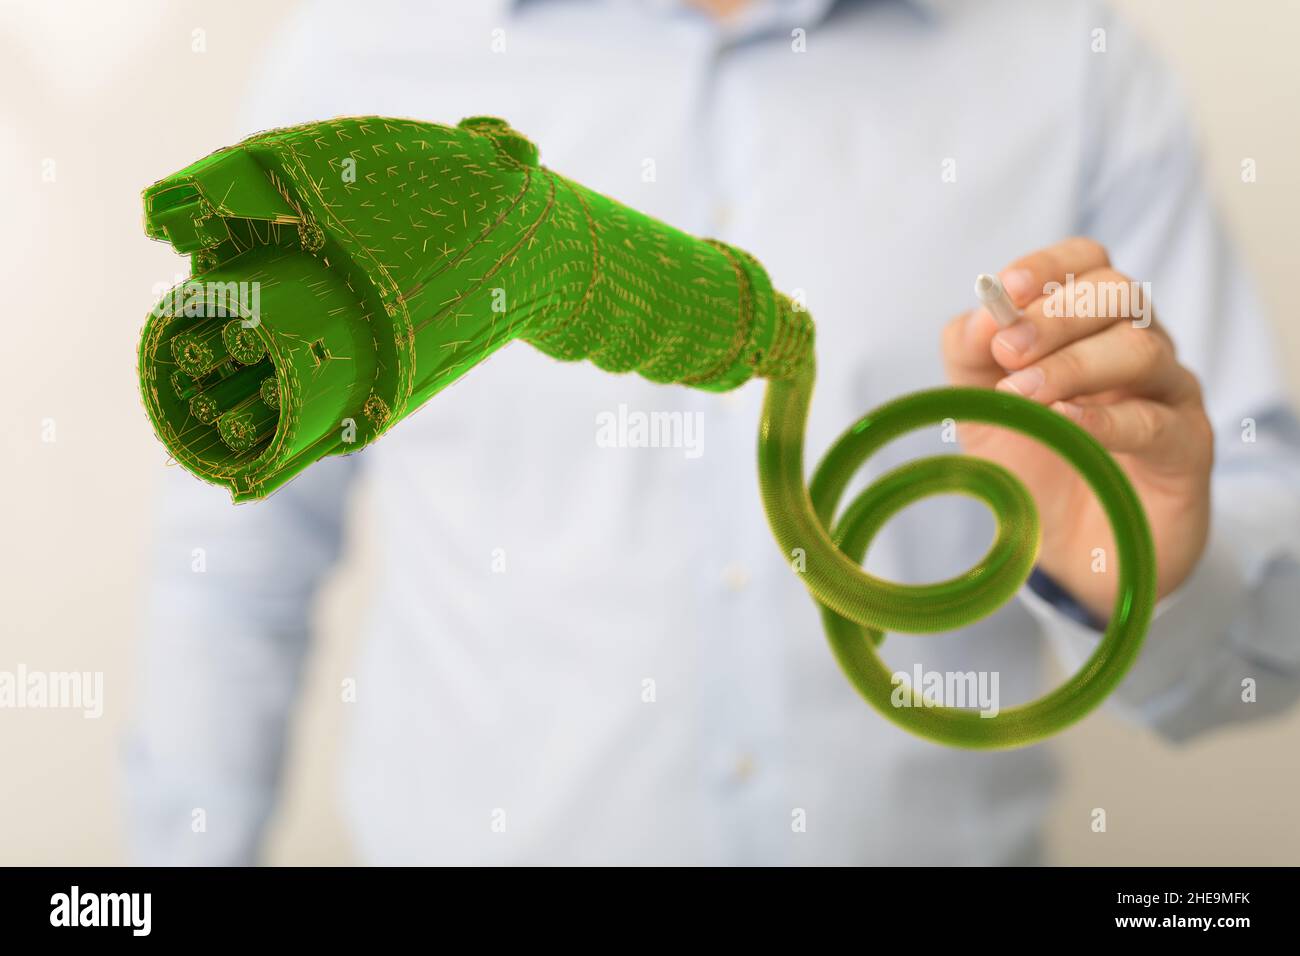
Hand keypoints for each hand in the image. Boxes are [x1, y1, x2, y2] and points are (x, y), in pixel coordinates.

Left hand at [941, 237, 1213, 620]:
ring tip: (1022, 396)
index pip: (1088, 263)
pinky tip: (1067, 423)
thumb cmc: (1037, 464)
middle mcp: (1139, 345)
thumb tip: (980, 316)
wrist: (1078, 551)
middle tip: (1007, 353)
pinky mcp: (1187, 448)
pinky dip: (1108, 418)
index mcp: (1091, 324)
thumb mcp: (982, 408)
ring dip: (1074, 365)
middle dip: (1056, 316)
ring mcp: (1169, 393)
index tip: (1006, 288)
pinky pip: (1155, 420)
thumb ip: (969, 358)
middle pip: (1118, 294)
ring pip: (1142, 347)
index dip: (1050, 266)